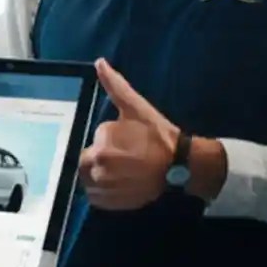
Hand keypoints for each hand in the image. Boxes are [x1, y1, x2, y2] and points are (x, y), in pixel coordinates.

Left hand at [79, 58, 179, 210]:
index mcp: (99, 146)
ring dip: (100, 175)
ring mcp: (104, 189)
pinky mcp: (110, 204)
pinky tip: (122, 182)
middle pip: (86, 163)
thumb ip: (115, 86)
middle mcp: (97, 169)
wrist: (180, 165)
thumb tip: (99, 63)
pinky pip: (96, 197)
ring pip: (90, 180)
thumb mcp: (135, 108)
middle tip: (124, 158)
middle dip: (100, 159)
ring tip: (124, 170)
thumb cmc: (157, 135)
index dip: (106, 142)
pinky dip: (104, 191)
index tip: (124, 143)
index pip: (91, 143)